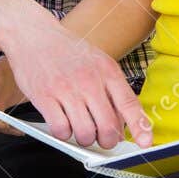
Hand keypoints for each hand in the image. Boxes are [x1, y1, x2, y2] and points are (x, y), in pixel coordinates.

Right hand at [1, 21, 149, 149]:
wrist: (33, 34)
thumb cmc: (67, 52)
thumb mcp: (98, 62)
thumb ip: (112, 90)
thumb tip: (124, 124)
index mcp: (107, 71)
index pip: (129, 104)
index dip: (140, 127)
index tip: (145, 143)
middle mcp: (89, 80)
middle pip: (108, 127)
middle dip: (106, 141)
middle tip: (100, 138)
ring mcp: (66, 89)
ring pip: (84, 134)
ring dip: (83, 139)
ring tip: (78, 128)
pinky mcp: (44, 97)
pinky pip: (60, 130)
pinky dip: (63, 134)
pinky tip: (61, 122)